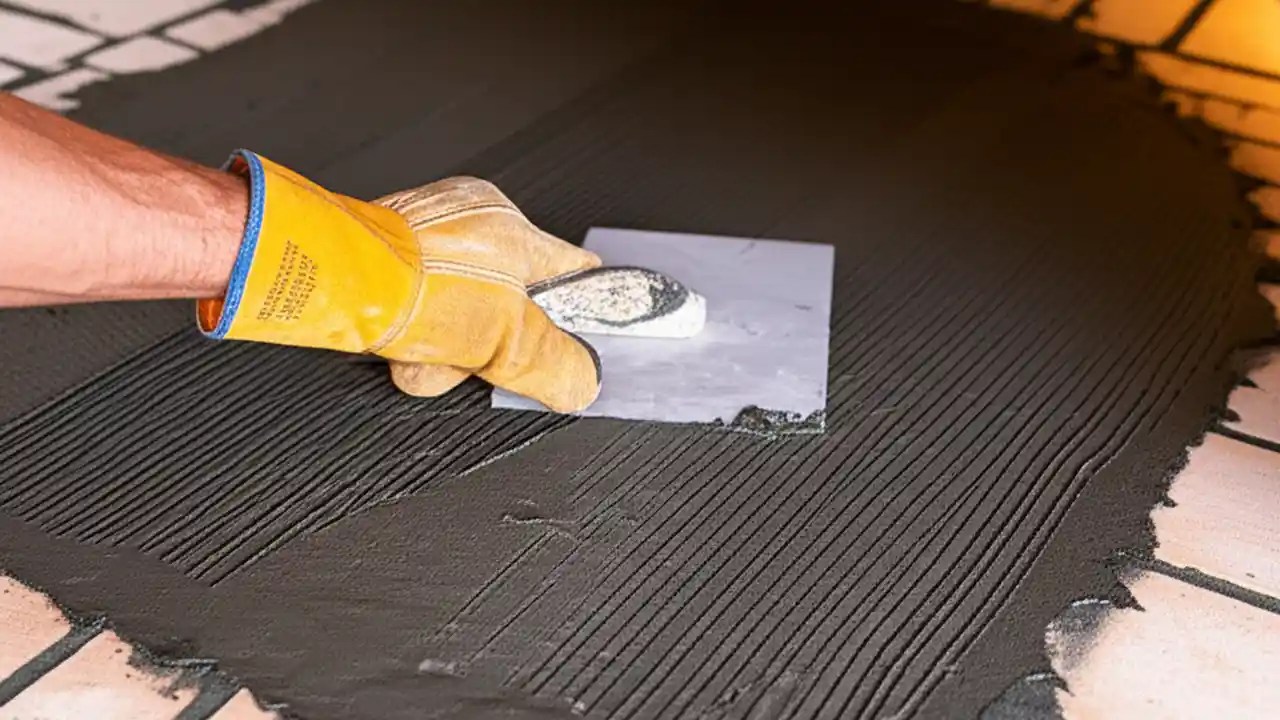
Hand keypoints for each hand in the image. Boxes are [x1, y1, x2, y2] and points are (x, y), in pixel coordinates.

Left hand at [197, 151, 601, 411]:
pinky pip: (416, 311)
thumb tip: (581, 384)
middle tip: (478, 360)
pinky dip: (410, 340)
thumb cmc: (411, 286)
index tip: (580, 338)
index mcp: (513, 230)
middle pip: (508, 306)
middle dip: (492, 346)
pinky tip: (401, 350)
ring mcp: (423, 238)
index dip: (580, 309)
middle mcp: (470, 224)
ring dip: (446, 352)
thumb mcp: (508, 339)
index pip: (572, 270)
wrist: (332, 280)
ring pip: (458, 316)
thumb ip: (553, 364)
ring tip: (429, 357)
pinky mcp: (384, 258)